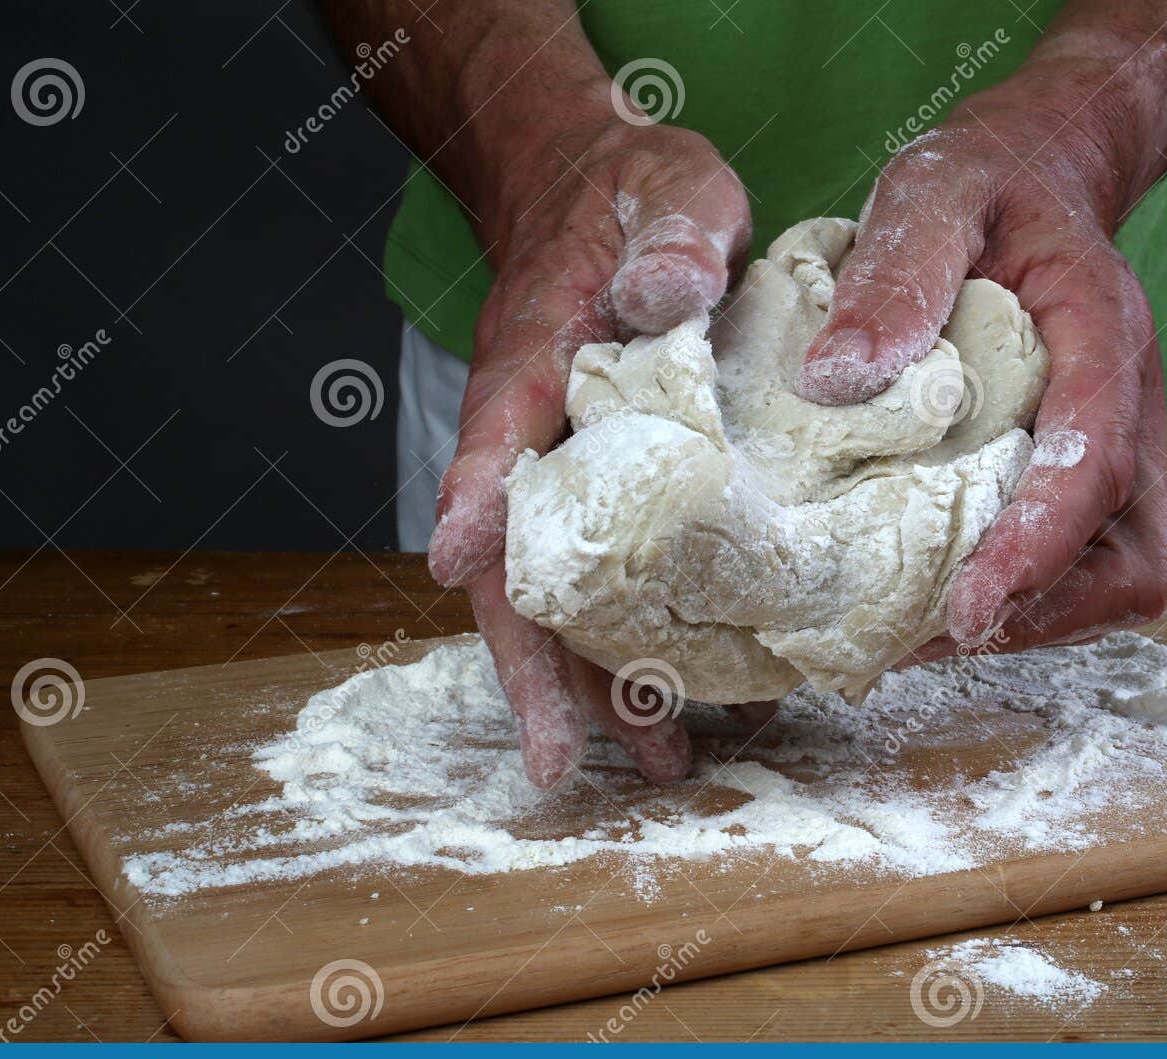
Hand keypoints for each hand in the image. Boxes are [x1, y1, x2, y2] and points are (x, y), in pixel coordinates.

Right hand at [427, 107, 751, 788]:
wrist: (599, 200)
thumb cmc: (629, 196)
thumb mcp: (669, 188)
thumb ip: (669, 233)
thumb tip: (669, 289)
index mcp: (536, 357)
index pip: (496, 429)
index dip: (478, 493)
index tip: (460, 563)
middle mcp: (537, 434)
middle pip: (515, 562)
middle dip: (535, 665)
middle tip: (563, 761)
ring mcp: (571, 473)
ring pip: (569, 595)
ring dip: (603, 683)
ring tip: (660, 762)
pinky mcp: (616, 493)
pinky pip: (620, 581)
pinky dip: (651, 643)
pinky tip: (706, 696)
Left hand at [798, 79, 1166, 663]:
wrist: (1034, 178)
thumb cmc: (986, 184)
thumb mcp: (934, 190)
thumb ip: (898, 268)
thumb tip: (836, 380)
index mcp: (1103, 337)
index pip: (1097, 462)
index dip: (1039, 547)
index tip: (967, 610)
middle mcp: (1127, 411)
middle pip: (1131, 561)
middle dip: (1045, 614)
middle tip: (930, 636)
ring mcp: (1113, 453)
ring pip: (1111, 581)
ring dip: (1027, 623)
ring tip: (913, 635)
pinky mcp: (1082, 478)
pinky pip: (1075, 570)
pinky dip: (1014, 602)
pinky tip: (923, 598)